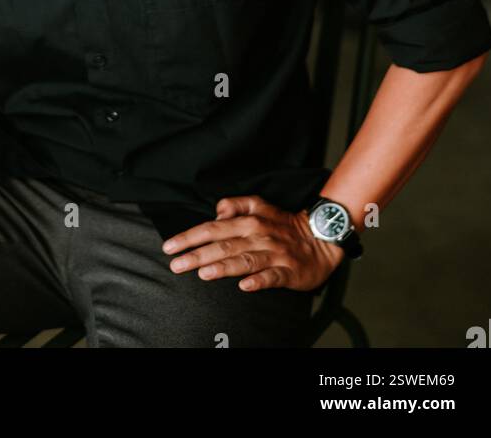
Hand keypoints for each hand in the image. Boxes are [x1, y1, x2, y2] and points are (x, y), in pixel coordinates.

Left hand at [161, 193, 345, 292]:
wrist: (321, 237)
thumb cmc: (284, 224)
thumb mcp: (260, 206)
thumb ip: (235, 205)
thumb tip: (216, 210)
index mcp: (249, 219)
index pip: (213, 227)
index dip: (190, 236)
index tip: (169, 246)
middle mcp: (258, 235)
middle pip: (223, 245)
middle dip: (196, 254)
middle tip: (175, 264)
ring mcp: (273, 254)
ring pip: (244, 260)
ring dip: (223, 266)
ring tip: (203, 272)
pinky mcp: (288, 272)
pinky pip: (271, 276)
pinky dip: (258, 280)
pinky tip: (245, 286)